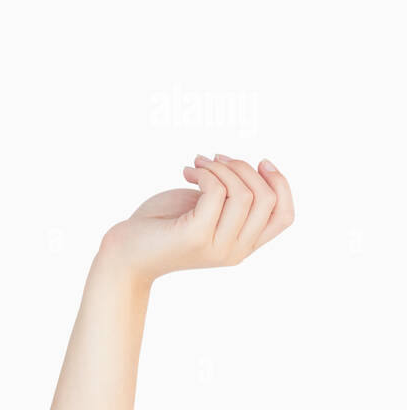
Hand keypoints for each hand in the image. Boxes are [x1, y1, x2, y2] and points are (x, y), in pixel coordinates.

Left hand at [101, 154, 294, 284]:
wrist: (125, 251)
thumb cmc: (162, 225)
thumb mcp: (204, 208)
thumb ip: (230, 196)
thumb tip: (248, 167)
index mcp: (243, 244)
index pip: (285, 216)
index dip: (281, 184)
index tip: (261, 161)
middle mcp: (235, 250)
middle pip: (266, 199)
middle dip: (243, 168)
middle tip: (214, 159)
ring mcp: (217, 247)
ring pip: (243, 194)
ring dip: (221, 168)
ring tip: (198, 164)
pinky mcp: (196, 236)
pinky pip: (216, 193)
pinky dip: (205, 174)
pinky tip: (187, 172)